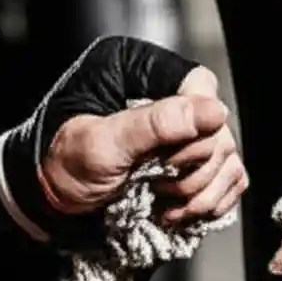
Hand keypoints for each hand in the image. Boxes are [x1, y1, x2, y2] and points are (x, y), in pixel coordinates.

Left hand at [0, 35, 241, 280]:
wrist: (50, 201)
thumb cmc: (62, 165)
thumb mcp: (103, 144)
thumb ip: (156, 125)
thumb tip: (215, 110)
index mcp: (140, 70)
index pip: (199, 87)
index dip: (194, 128)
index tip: (166, 158)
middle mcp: (167, 93)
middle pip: (217, 130)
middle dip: (192, 169)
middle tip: (155, 184)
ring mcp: (185, 131)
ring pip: (228, 158)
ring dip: (200, 192)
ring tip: (163, 201)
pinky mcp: (196, 162)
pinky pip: (230, 179)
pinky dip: (210, 202)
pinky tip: (179, 210)